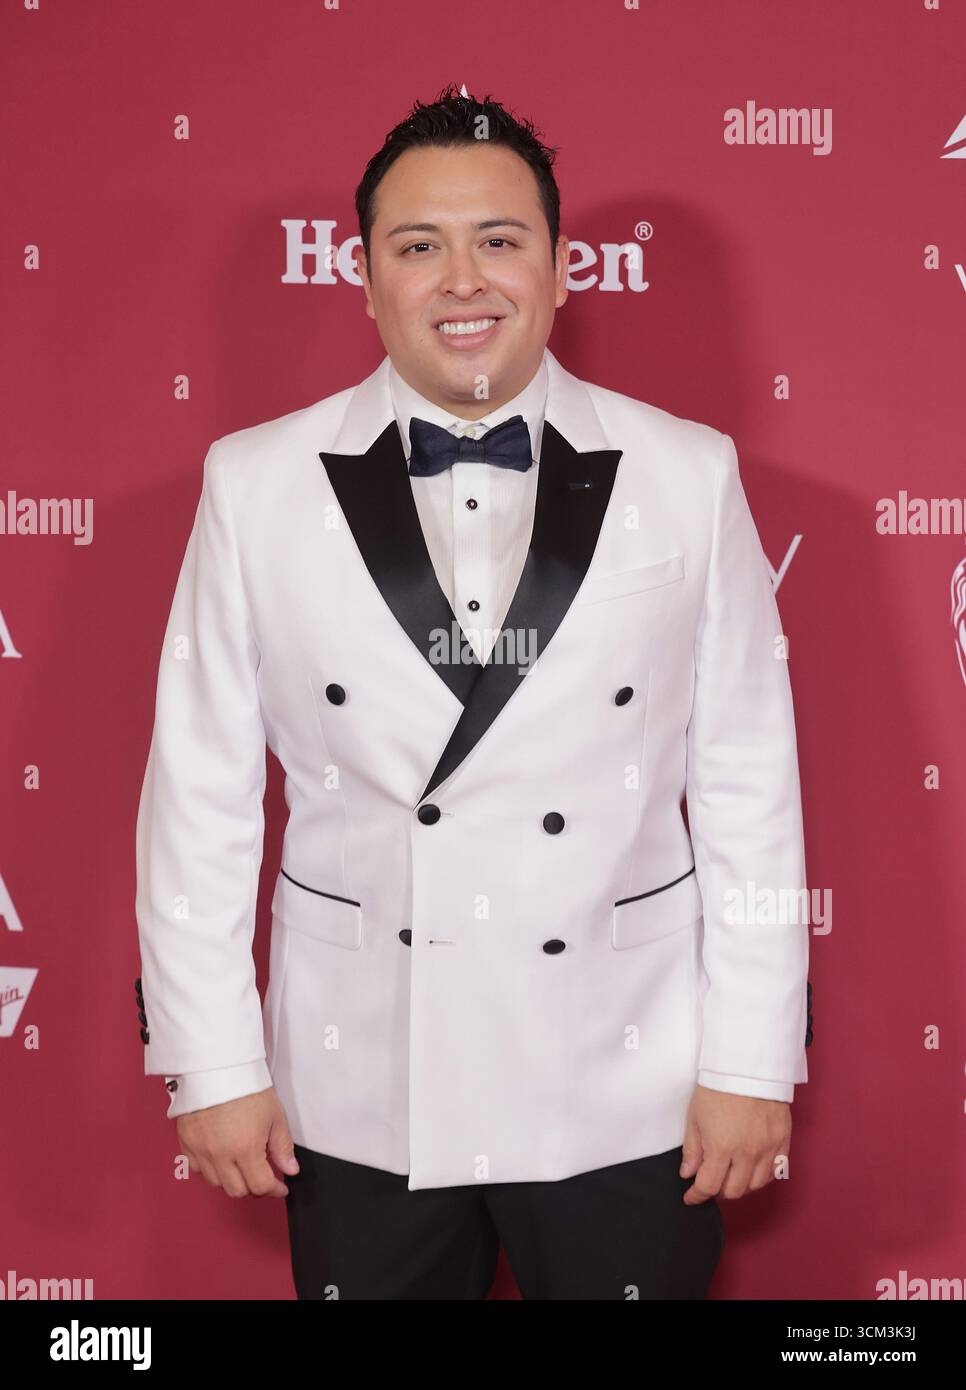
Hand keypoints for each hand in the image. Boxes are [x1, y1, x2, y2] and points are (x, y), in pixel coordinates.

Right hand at [175, 1087, 299, 1197]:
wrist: (215, 1066)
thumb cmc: (245, 1085)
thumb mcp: (274, 1114)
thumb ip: (282, 1146)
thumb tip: (290, 1169)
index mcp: (245, 1148)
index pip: (260, 1186)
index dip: (274, 1190)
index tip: (280, 1187)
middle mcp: (220, 1155)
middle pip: (237, 1191)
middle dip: (253, 1188)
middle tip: (263, 1178)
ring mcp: (200, 1150)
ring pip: (216, 1183)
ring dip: (231, 1180)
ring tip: (242, 1166)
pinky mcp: (186, 1143)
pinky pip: (196, 1169)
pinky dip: (210, 1170)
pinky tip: (221, 1158)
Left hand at [680, 1084, 790, 1204]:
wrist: (748, 1065)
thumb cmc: (718, 1086)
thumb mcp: (695, 1116)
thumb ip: (692, 1149)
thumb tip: (688, 1174)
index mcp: (721, 1148)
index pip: (708, 1186)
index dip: (697, 1196)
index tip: (691, 1197)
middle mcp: (746, 1153)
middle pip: (734, 1191)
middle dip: (718, 1191)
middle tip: (711, 1183)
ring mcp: (767, 1148)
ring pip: (756, 1186)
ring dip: (741, 1186)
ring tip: (731, 1176)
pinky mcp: (783, 1141)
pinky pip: (776, 1172)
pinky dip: (762, 1176)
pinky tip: (752, 1169)